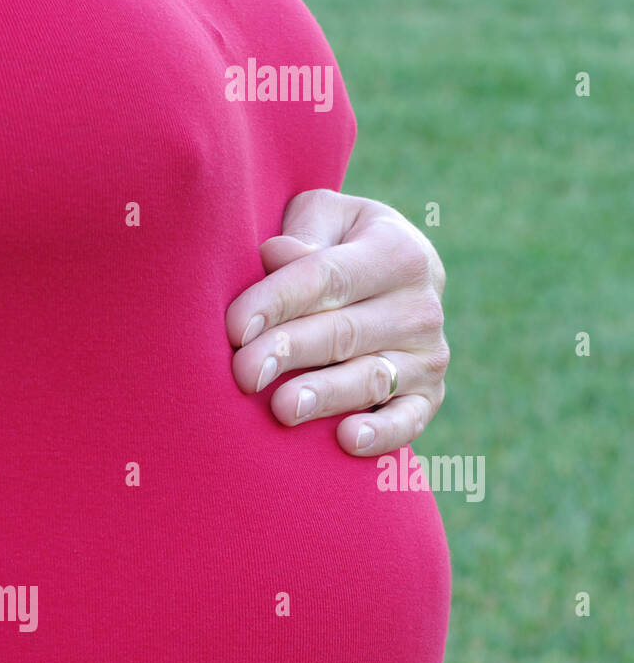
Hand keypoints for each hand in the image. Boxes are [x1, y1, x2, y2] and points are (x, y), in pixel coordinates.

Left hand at [225, 189, 449, 456]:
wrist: (391, 281)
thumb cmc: (338, 247)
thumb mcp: (325, 221)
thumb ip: (303, 232)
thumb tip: (276, 253)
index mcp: (396, 251)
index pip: (327, 278)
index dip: (278, 302)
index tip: (235, 328)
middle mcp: (420, 305)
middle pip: (344, 332)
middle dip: (289, 352)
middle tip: (244, 373)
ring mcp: (427, 355)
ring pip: (370, 378)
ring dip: (326, 395)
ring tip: (283, 408)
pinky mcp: (427, 397)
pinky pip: (407, 420)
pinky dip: (382, 434)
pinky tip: (347, 440)